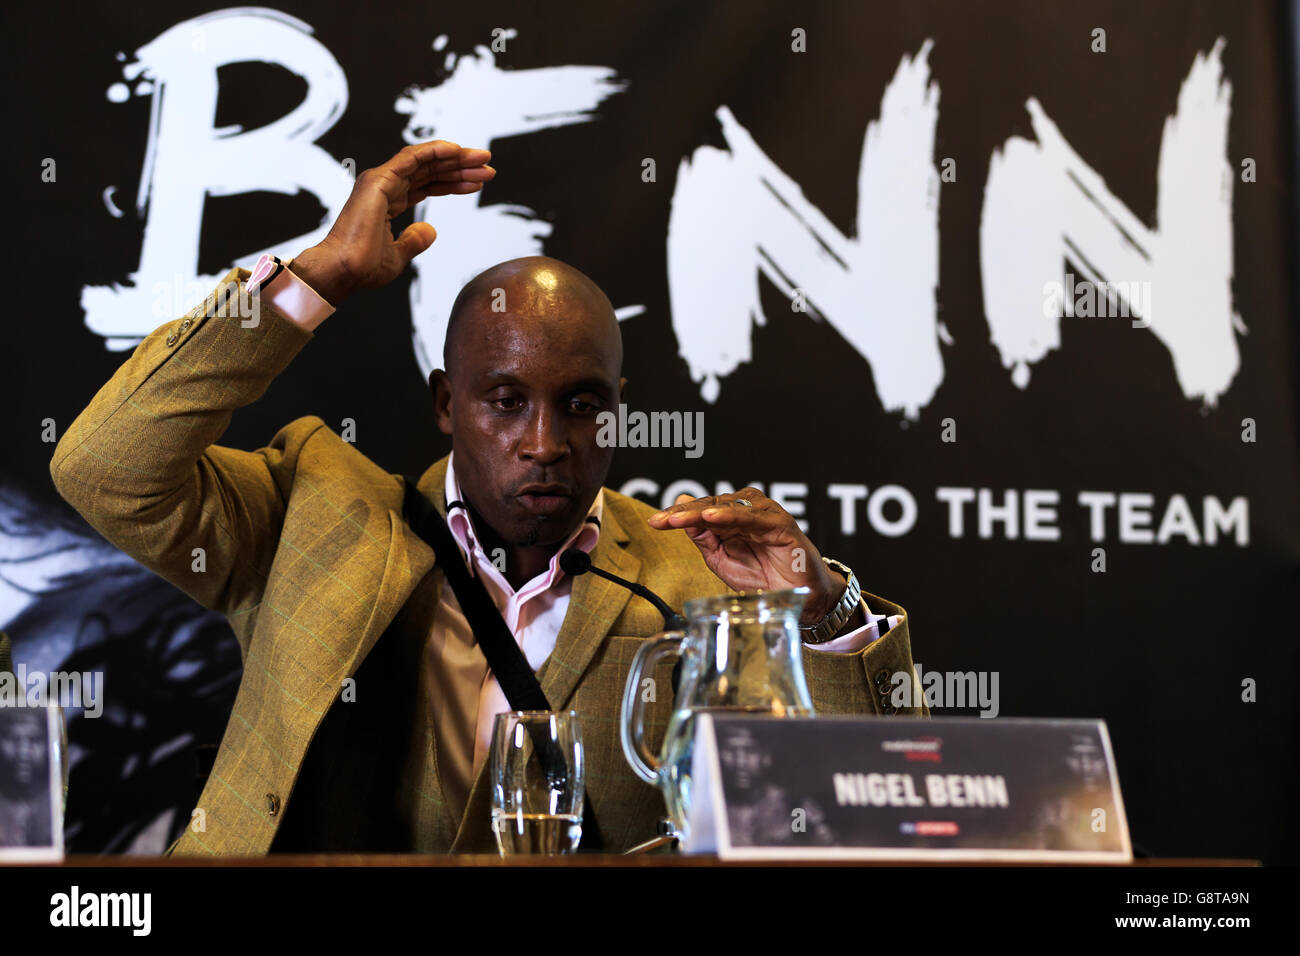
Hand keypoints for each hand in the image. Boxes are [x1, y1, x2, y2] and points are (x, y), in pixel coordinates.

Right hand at [291, 140, 494, 304]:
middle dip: (460, 167)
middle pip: (430, 170)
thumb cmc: (363, 268)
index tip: (478, 183)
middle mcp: (386, 186)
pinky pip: (411, 158)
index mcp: (389, 201)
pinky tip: (457, 150)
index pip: (427, 185)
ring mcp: (381, 181)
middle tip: (488, 167)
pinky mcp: (379, 180)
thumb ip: (415, 241)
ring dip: (454, 157)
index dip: (453, 182)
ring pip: (424, 161)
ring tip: (482, 159)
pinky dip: (434, 151)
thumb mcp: (399, 256)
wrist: (344, 271)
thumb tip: (430, 231)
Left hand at [646, 488, 847, 624]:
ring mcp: (764, 515)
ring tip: (680, 518)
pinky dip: (732, 515)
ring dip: (703, 511)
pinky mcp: (780, 524)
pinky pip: (752, 517)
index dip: (676, 516)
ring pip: (728, 507)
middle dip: (684, 513)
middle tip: (662, 520)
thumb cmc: (762, 577)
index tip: (654, 522)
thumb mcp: (722, 560)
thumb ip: (703, 538)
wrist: (799, 598)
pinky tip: (713, 518)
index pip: (699, 511)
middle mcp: (747, 511)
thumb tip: (677, 511)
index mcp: (731, 518)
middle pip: (710, 505)